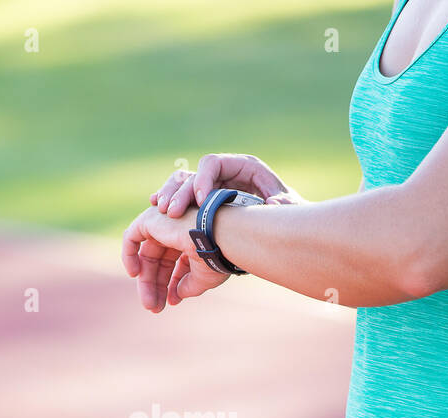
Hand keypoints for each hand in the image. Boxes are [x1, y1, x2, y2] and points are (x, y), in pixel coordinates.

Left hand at [121, 204, 230, 312]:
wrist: (220, 237)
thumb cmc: (218, 254)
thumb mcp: (204, 277)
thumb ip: (188, 286)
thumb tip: (176, 295)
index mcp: (190, 240)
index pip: (174, 264)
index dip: (171, 285)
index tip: (171, 302)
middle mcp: (176, 230)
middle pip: (159, 262)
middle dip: (156, 286)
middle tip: (154, 308)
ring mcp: (163, 223)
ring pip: (147, 256)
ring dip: (146, 281)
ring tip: (148, 303)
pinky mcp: (150, 219)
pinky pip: (131, 238)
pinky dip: (129, 256)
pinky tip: (135, 275)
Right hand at [151, 153, 302, 218]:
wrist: (287, 223)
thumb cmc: (289, 212)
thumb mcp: (291, 208)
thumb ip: (285, 205)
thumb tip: (273, 204)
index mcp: (244, 167)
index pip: (214, 163)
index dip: (203, 179)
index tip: (201, 201)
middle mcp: (225, 173)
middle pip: (194, 174)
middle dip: (181, 192)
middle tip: (171, 213)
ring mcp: (213, 186)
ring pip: (183, 183)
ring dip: (170, 196)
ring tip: (160, 211)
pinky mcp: (206, 200)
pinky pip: (181, 196)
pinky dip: (168, 201)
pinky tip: (155, 209)